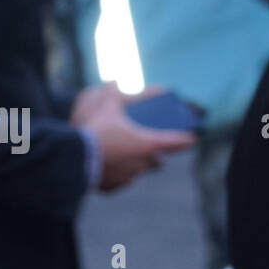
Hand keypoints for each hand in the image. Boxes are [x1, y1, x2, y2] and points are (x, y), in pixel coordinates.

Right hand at [69, 82, 196, 191]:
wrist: (74, 157)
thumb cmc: (94, 131)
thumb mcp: (106, 106)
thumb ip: (114, 92)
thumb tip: (115, 81)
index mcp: (147, 144)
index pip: (176, 142)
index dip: (187, 139)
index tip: (193, 138)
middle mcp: (143, 163)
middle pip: (157, 161)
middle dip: (155, 154)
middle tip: (149, 146)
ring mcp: (130, 177)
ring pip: (139, 171)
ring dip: (136, 164)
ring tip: (125, 154)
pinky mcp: (115, 187)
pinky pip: (121, 181)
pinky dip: (117, 175)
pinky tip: (109, 167)